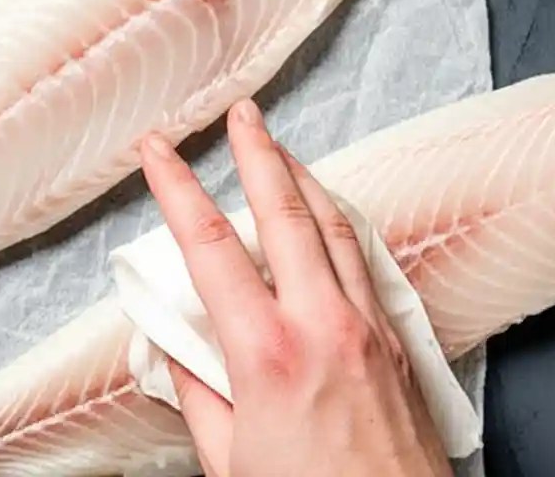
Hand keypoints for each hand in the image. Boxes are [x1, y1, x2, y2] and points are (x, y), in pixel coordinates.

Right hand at [139, 99, 450, 476]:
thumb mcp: (227, 461)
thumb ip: (198, 396)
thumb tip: (178, 349)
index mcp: (267, 354)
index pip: (211, 246)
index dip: (177, 189)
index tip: (157, 150)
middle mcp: (322, 324)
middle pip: (286, 213)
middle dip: (257, 153)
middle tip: (241, 113)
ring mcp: (368, 326)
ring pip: (335, 226)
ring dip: (304, 177)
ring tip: (280, 146)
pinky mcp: (397, 340)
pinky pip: (365, 259)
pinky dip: (342, 221)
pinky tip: (330, 211)